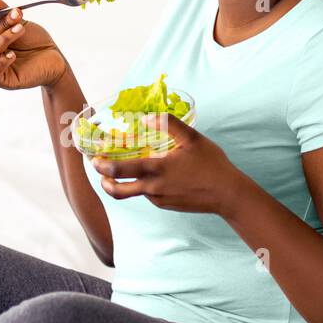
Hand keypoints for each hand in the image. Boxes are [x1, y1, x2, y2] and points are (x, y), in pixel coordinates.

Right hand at [0, 0, 67, 90]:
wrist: (52, 58)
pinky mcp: (2, 82)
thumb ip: (5, 13)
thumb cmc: (34, 42)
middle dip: (1, 25)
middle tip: (17, 15)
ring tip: (20, 29)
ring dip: (5, 38)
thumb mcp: (19, 23)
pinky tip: (13, 55)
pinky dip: (1, 63)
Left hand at [90, 111, 248, 215]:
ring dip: (126, 182)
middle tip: (100, 171)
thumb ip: (169, 124)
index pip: (119, 170)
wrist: (228, 195)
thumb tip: (148, 117)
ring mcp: (159, 199)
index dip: (102, 164)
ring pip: (134, 192)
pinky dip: (145, 185)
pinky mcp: (166, 205)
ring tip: (126, 169)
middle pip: (117, 191)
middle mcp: (153, 188)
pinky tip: (156, 175)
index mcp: (155, 169)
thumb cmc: (211, 164)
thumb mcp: (192, 138)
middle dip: (104, 181)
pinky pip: (149, 195)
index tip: (95, 158)